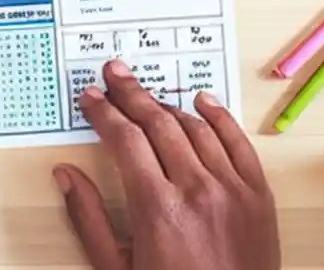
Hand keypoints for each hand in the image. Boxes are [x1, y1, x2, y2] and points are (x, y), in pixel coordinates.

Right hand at [55, 59, 278, 268]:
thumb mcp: (115, 267)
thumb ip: (88, 217)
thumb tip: (65, 175)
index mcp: (158, 208)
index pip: (125, 139)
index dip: (104, 113)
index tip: (92, 98)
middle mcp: (197, 191)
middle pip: (158, 123)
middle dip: (131, 93)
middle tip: (115, 73)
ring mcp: (233, 190)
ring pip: (196, 128)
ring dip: (167, 106)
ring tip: (146, 94)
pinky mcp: (258, 196)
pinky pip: (238, 143)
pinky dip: (220, 117)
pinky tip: (202, 101)